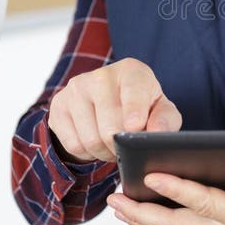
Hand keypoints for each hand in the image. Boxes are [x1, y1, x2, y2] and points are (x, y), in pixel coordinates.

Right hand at [48, 58, 181, 162]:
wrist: (109, 102)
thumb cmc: (143, 107)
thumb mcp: (161, 110)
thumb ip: (165, 120)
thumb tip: (156, 132)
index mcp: (132, 71)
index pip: (133, 90)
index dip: (134, 112)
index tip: (135, 128)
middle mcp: (101, 75)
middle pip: (110, 125)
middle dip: (121, 146)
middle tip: (127, 150)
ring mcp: (76, 89)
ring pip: (90, 139)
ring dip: (105, 152)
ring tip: (113, 147)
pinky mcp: (59, 106)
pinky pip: (73, 144)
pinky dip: (87, 153)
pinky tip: (96, 143)